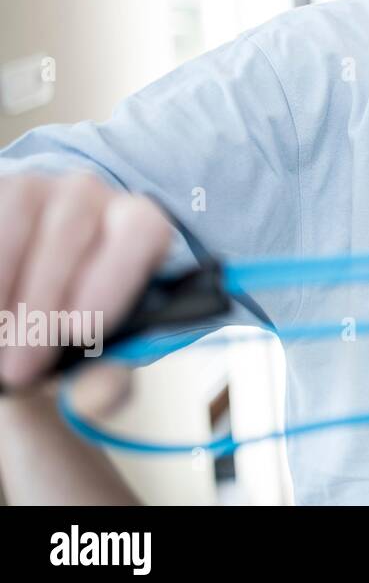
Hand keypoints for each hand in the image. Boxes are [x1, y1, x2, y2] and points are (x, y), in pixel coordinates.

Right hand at [0, 174, 172, 388]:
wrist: (27, 320)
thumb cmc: (73, 331)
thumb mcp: (96, 361)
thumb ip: (108, 380)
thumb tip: (97, 394)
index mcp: (139, 225)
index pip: (141, 232)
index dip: (114, 279)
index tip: (81, 332)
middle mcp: (92, 195)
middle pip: (71, 233)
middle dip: (42, 306)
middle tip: (21, 369)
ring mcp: (38, 188)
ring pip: (17, 223)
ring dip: (2, 290)